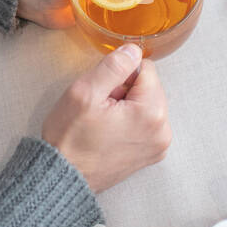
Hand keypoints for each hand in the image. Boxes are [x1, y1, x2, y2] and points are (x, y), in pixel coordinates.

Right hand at [41, 43, 171, 192]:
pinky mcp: (150, 153)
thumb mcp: (85, 92)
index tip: (104, 93)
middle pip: (148, 87)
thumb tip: (134, 50)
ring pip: (145, 104)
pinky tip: (108, 133)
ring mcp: (158, 145)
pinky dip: (128, 122)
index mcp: (152, 113)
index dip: (120, 75)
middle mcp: (163, 131)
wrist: (63, 176)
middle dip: (124, 91)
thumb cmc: (70, 139)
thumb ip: (114, 66)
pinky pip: (143, 122)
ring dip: (125, 106)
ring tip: (103, 123)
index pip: (145, 68)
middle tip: (100, 109)